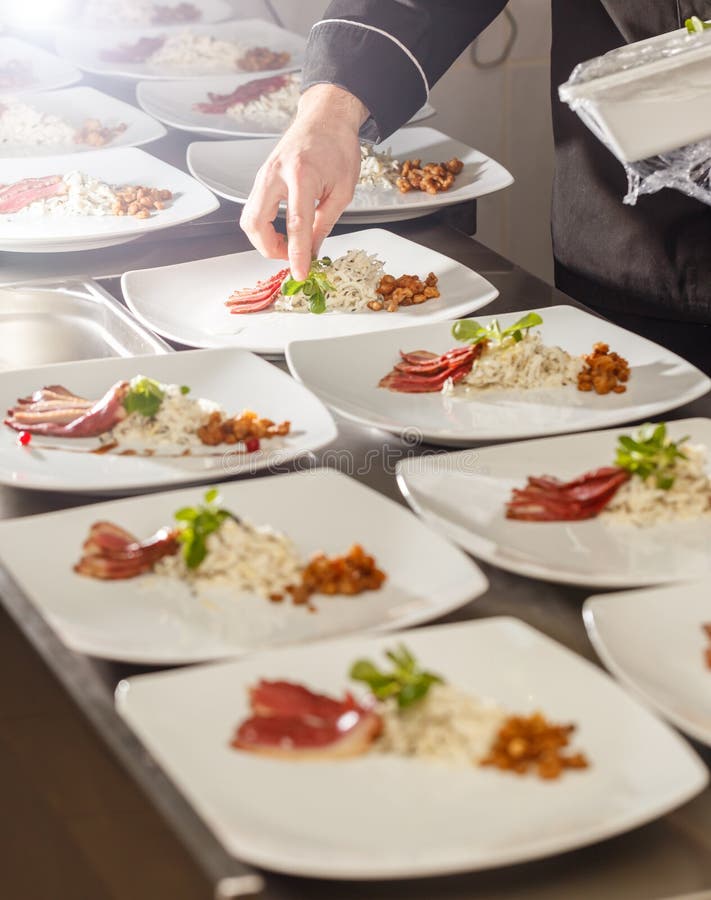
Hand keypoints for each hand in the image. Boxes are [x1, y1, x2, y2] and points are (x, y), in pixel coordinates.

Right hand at [240, 84, 367, 280]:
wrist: (325, 117)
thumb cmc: (338, 147)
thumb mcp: (342, 191)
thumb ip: (325, 224)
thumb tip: (312, 252)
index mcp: (302, 175)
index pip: (295, 225)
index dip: (296, 254)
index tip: (300, 273)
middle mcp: (275, 174)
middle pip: (255, 223)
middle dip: (269, 249)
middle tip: (291, 257)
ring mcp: (263, 175)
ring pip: (249, 219)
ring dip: (264, 240)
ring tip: (289, 245)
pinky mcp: (261, 178)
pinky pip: (253, 210)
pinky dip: (264, 227)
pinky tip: (283, 231)